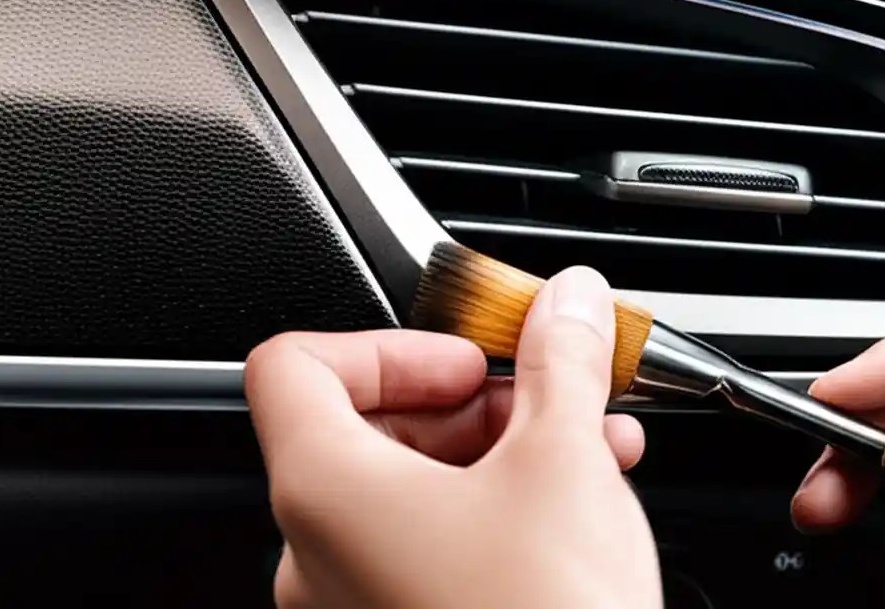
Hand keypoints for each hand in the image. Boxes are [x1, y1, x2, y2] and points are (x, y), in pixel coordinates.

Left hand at [245, 267, 660, 608]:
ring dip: (502, 451)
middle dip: (475, 401)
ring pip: (415, 492)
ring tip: (588, 444)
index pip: (296, 367)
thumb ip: (560, 362)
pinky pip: (433, 549)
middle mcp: (319, 556)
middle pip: (371, 427)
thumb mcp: (564, 461)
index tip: (463, 357)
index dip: (386, 343)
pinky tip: (578, 503)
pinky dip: (496, 511)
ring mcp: (357, 607)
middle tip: (547, 396)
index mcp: (326, 491)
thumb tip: (568, 305)